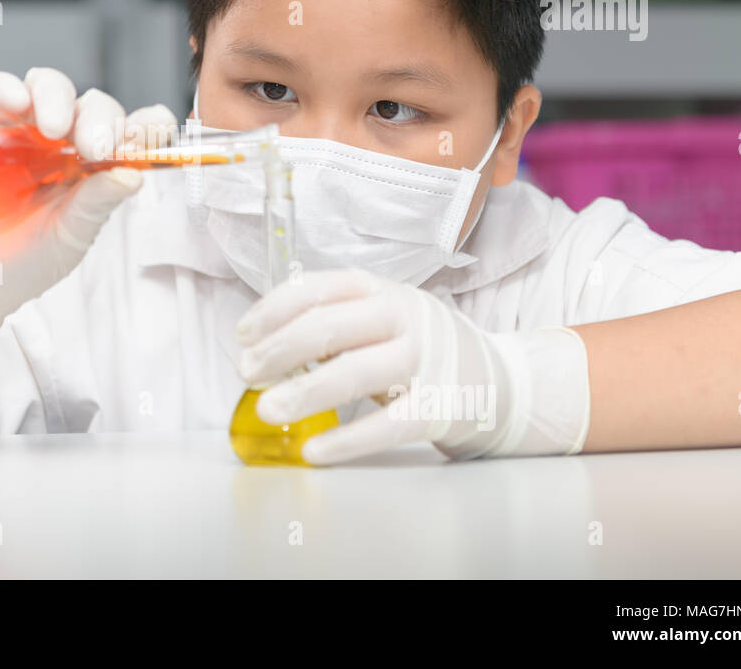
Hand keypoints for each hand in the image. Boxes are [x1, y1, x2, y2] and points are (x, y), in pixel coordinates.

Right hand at [0, 67, 176, 348]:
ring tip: (53, 129)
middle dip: (101, 121)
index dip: (147, 124)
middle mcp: (66, 138)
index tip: (154, 131)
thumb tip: (133, 174)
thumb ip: (97, 202)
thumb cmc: (25, 257)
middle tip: (95, 148)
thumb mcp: (70, 235)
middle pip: (94, 106)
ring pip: (50, 86)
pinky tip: (17, 103)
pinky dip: (7, 87)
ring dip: (58, 100)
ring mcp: (24, 124)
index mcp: (98, 164)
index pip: (132, 131)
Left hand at [234, 269, 590, 463]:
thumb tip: (265, 343)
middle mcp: (405, 317)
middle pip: (330, 327)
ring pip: (356, 373)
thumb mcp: (381, 316)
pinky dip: (346, 440)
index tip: (242, 335)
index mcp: (383, 289)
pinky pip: (386, 425)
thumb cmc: (417, 347)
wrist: (498, 381)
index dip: (272, 310)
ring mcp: (426, 361)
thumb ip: (333, 322)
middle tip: (246, 373)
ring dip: (303, 392)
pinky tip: (313, 451)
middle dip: (278, 350)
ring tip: (268, 410)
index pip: (318, 288)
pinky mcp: (439, 408)